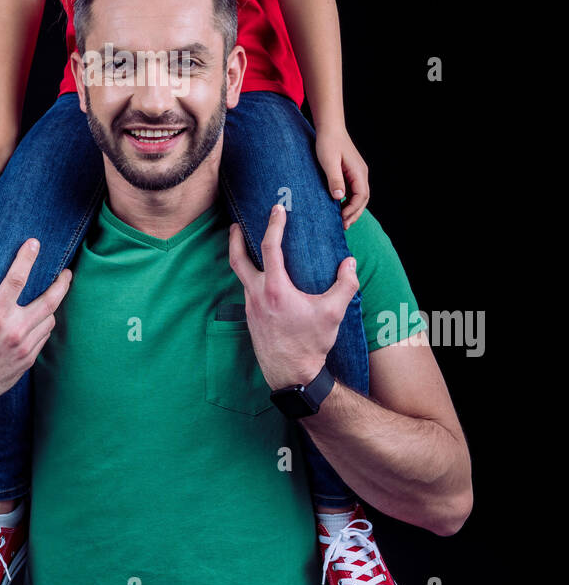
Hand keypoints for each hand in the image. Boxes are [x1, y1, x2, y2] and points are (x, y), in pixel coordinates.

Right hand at [0, 241, 72, 411]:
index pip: (16, 280)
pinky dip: (44, 323)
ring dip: (52, 304)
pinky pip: (44, 335)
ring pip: (49, 318)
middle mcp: (13, 331)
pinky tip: (40, 317)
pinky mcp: (29, 359)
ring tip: (52, 294)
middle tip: (66, 272)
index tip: (34, 243)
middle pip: (49, 301)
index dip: (27, 258)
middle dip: (62, 283)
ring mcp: (24, 347)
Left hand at [228, 204, 358, 390]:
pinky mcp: (250, 318)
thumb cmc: (311, 344)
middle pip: (237, 258)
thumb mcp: (333, 313)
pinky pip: (246, 289)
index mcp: (276, 289)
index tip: (278, 209)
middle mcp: (257, 295)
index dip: (274, 225)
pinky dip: (249, 276)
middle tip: (237, 223)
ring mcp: (251, 307)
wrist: (292, 375)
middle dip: (235, 238)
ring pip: (240, 275)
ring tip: (249, 245)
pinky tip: (261, 277)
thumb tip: (350, 263)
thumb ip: (345, 285)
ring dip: (241, 257)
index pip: (271, 247)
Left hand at [314, 126, 368, 228]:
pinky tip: (338, 208)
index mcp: (359, 172)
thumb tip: (338, 197)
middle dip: (354, 213)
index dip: (353, 210)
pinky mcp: (350, 172)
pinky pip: (352, 191)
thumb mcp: (329, 161)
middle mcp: (361, 173)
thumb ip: (334, 178)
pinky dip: (348, 201)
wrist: (329, 128)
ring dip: (352, 209)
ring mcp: (357, 173)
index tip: (342, 219)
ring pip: (358, 196)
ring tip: (341, 221)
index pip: (361, 196)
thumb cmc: (328, 142)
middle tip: (343, 226)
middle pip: (362, 199)